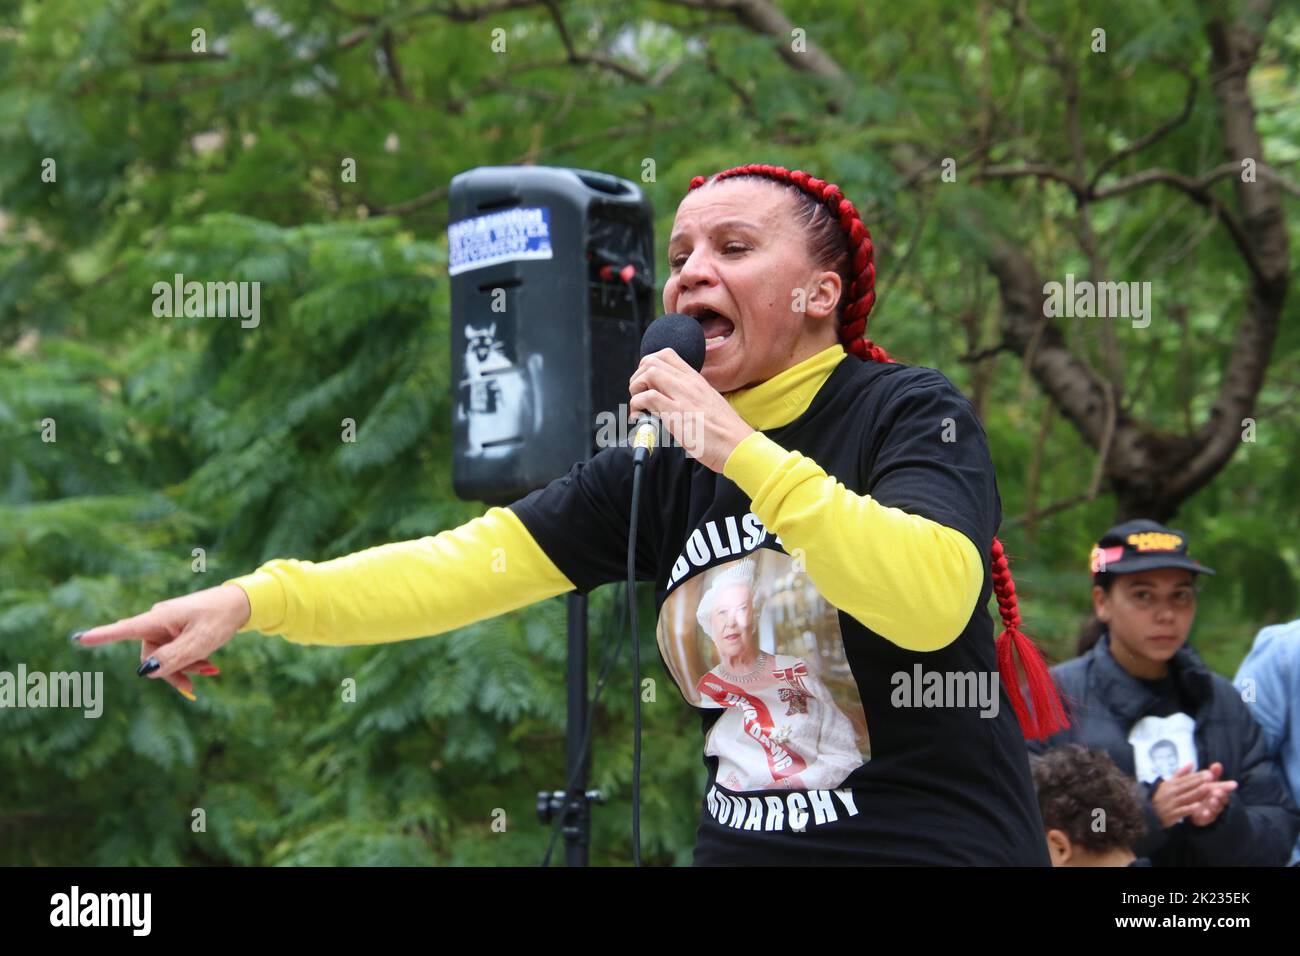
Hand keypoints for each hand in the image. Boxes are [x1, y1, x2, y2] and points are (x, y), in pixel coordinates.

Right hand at [71, 583, 251, 699]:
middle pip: (150, 657)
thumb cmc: (221, 618)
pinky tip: (209, 666)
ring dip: (185, 667)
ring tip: (211, 668)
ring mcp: (166, 627)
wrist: (240, 604)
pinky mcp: (175, 632)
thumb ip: (174, 657)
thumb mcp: (201, 642)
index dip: (101, 636)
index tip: (79, 638)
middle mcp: (157, 622)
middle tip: (197, 682)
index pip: (125, 629)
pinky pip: (174, 653)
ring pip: (164, 658)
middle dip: (171, 672)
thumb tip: (145, 672)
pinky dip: (189, 661)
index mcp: (159, 619)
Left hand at [628, 348, 754, 472]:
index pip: (667, 355)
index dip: (648, 365)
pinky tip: (640, 418)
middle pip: (652, 360)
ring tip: (639, 406)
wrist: (738, 446)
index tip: (647, 383)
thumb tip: (668, 402)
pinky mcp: (677, 413)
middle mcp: (689, 383)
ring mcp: (683, 396)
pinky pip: (648, 397)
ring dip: (635, 388)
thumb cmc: (725, 433)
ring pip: (649, 373)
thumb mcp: (709, 405)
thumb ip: (690, 398)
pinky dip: (637, 405)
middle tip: (639, 394)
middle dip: (638, 375)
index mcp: (696, 380)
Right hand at [1151, 763, 1224, 827]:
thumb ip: (1181, 773)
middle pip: (1188, 786)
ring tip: (1208, 788)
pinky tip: (1198, 806)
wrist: (1149, 811)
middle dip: (1200, 781)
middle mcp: (1172, 792)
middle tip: (1211, 777)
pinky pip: (1182, 810)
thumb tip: (1191, 763)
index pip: (1187, 778)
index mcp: (1172, 784)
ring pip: (1187, 796)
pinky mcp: (1173, 813)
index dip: (1198, 775)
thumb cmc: (1162, 796)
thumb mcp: (1168, 782)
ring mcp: (1173, 802)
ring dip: (1198, 792)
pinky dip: (1190, 808)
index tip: (1209, 772)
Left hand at [1187, 762, 1236, 826]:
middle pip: (1222, 799)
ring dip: (1215, 805)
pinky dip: (1206, 816)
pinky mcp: (1206, 818)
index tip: (1224, 785)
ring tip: (1212, 802)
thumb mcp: (1207, 782)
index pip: (1224, 788)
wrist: (1193, 808)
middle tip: (1217, 793)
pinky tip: (1203, 813)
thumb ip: (1213, 774)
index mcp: (1218, 791)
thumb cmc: (1203, 793)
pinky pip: (1207, 818)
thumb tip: (1217, 764)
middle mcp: (1217, 801)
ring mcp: (1212, 810)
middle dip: (1220, 796)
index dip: (1225, 787)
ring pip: (1216, 808)